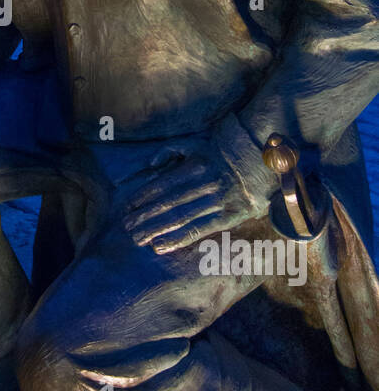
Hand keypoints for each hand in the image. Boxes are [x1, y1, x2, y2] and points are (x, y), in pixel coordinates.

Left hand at [117, 144, 269, 254]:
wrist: (263, 158)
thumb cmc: (222, 152)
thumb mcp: (195, 144)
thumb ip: (169, 152)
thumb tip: (149, 167)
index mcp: (195, 165)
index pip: (163, 184)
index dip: (143, 197)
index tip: (128, 207)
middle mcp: (205, 184)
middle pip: (168, 204)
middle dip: (145, 216)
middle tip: (128, 227)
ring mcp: (219, 201)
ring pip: (181, 218)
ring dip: (156, 230)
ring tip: (138, 238)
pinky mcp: (231, 215)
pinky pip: (200, 230)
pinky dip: (178, 239)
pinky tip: (161, 246)